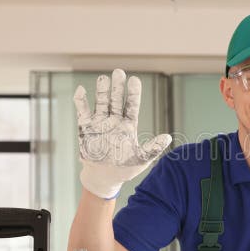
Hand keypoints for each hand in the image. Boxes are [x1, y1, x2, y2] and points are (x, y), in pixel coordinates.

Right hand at [73, 69, 171, 198]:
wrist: (104, 178)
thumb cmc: (125, 168)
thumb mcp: (141, 159)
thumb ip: (153, 148)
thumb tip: (168, 137)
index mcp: (128, 125)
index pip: (131, 105)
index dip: (133, 93)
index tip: (134, 80)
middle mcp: (114, 120)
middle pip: (116, 100)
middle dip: (117, 87)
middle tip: (119, 72)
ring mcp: (99, 123)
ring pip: (101, 102)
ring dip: (101, 91)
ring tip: (104, 78)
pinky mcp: (85, 128)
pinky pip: (82, 111)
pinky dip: (81, 101)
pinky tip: (81, 90)